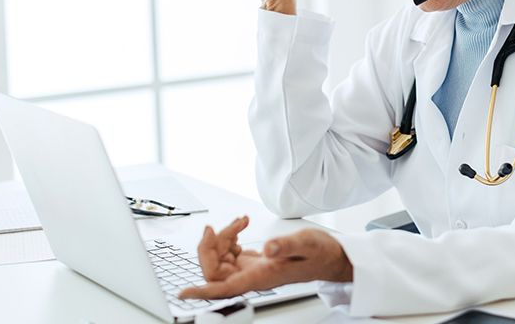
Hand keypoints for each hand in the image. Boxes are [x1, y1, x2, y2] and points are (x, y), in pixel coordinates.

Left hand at [179, 217, 352, 300]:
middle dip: (210, 247)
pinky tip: (241, 226)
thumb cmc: (322, 253)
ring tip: (240, 222)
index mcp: (262, 276)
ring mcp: (251, 269)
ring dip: (222, 238)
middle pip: (214, 270)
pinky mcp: (252, 261)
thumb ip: (287, 245)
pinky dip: (229, 237)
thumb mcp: (307, 243)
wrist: (331, 256)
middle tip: (218, 227)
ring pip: (219, 260)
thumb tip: (268, 247)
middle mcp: (252, 276)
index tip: (183, 292)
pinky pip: (228, 253)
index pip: (224, 289)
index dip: (202, 291)